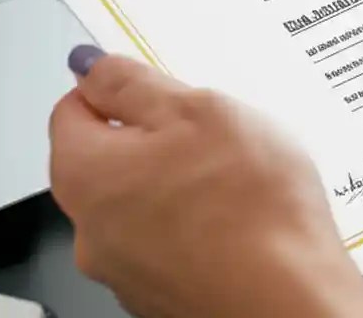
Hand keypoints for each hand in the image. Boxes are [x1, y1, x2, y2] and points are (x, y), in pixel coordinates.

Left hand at [49, 47, 362, 317]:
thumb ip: (134, 85)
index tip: (154, 84)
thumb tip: (93, 68)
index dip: (116, 88)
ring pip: (144, 201)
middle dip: (158, 138)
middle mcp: (90, 229)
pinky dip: (200, 223)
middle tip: (212, 130)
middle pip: (109, 158)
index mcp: (84, 174)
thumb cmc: (251, 211)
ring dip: (181, 182)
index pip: (72, 109)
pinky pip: (172, 240)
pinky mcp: (163, 294)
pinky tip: (242, 216)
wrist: (290, 301)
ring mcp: (125, 269)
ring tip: (238, 177)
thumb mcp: (198, 110)